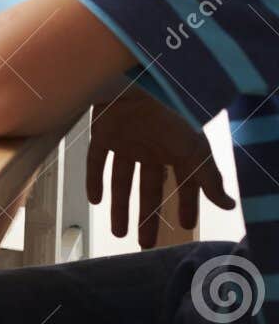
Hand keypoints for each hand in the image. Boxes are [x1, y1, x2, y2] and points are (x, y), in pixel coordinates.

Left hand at [87, 85, 235, 247]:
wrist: (135, 79)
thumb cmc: (170, 112)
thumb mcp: (194, 148)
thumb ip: (208, 178)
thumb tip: (229, 205)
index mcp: (177, 148)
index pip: (184, 183)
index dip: (186, 204)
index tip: (184, 227)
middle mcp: (152, 146)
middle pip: (150, 187)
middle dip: (148, 215)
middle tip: (144, 244)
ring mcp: (126, 139)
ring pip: (122, 178)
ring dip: (120, 205)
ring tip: (119, 232)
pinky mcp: (103, 131)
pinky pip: (97, 159)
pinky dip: (94, 178)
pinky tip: (95, 200)